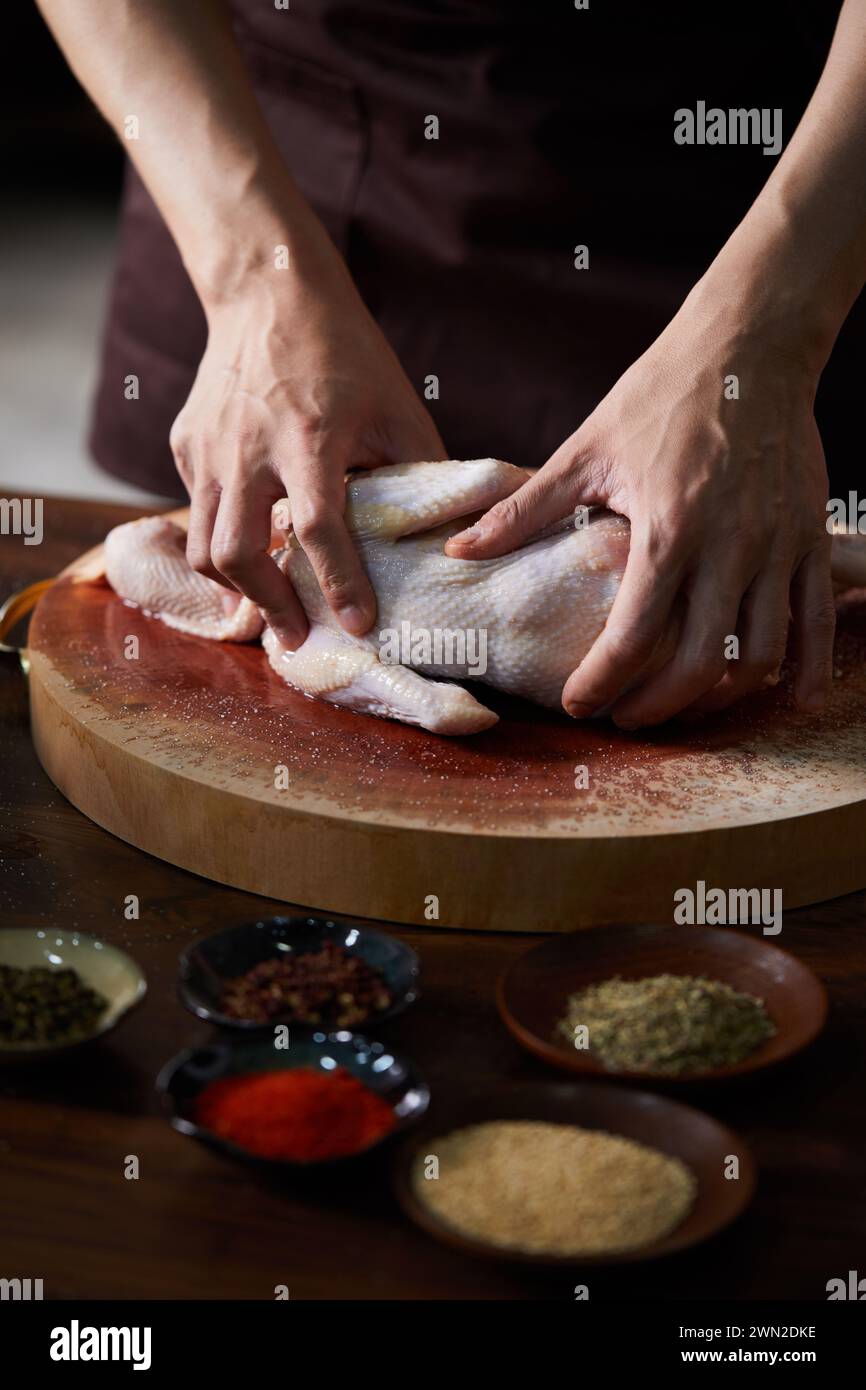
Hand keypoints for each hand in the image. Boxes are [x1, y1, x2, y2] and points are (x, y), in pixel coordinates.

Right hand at [172, 269, 444, 648]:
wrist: (267, 292)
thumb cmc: (345, 353)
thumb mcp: (395, 409)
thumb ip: (417, 473)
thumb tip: (442, 537)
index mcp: (308, 435)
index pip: (317, 527)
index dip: (340, 582)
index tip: (359, 624)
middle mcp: (247, 447)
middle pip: (237, 553)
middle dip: (270, 606)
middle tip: (300, 635)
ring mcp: (207, 448)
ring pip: (202, 546)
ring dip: (238, 588)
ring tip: (272, 607)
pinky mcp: (186, 445)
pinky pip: (198, 512)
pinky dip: (223, 542)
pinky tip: (254, 549)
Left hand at [446, 281, 834, 726]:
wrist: (748, 345)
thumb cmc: (660, 394)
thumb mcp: (584, 451)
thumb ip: (522, 511)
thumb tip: (459, 551)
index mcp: (668, 526)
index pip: (633, 635)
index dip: (601, 683)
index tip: (576, 705)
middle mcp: (730, 545)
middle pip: (700, 663)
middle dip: (658, 707)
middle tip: (625, 717)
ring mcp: (778, 545)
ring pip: (760, 656)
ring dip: (720, 699)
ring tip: (683, 705)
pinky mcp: (810, 537)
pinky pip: (816, 621)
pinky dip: (803, 671)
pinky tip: (782, 699)